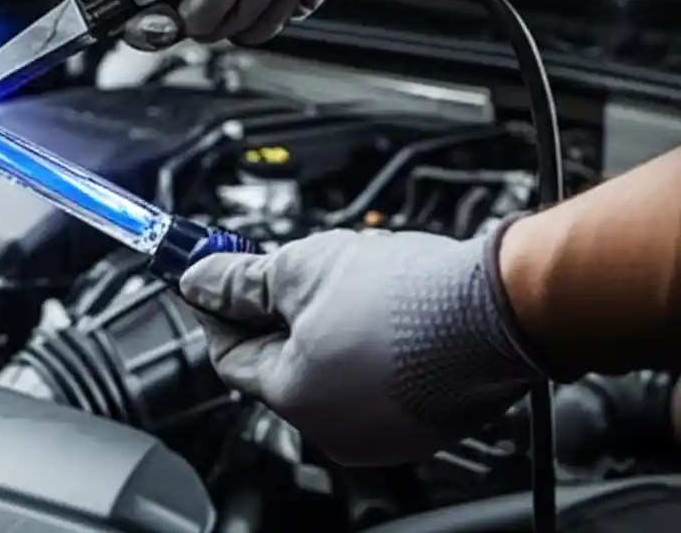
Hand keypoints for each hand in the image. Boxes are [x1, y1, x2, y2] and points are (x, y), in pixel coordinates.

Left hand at [180, 226, 540, 465]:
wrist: (502, 303)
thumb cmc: (409, 295)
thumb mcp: (300, 269)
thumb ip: (238, 281)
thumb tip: (200, 281)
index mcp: (295, 399)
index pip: (230, 357)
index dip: (217, 310)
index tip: (213, 279)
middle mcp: (336, 430)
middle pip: (280, 366)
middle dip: (278, 315)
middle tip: (282, 271)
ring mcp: (385, 432)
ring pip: (330, 373)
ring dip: (325, 329)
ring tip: (347, 284)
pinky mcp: (425, 423)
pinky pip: (375, 383)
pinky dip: (368, 348)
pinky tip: (385, 310)